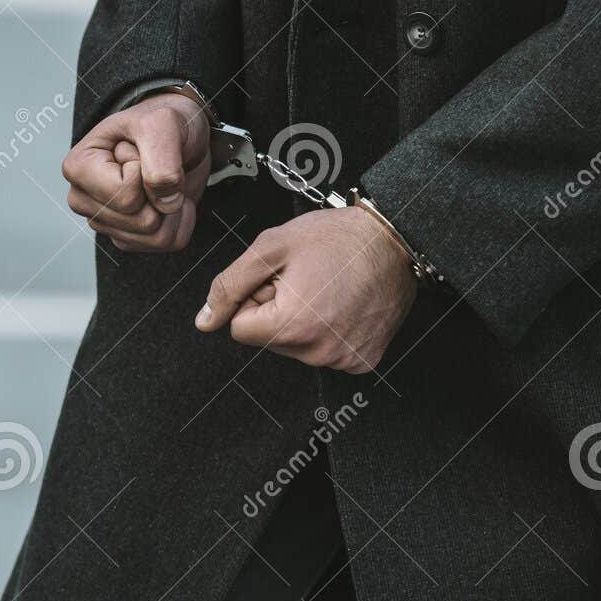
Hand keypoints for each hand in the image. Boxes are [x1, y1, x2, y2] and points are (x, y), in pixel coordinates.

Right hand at [63, 92, 209, 251]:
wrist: (178, 134)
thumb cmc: (160, 122)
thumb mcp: (161, 123)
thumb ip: (161, 158)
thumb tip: (165, 203)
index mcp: (79, 168)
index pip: (125, 195)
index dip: (146, 171)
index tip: (139, 150)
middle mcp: (84, 199)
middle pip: (142, 221)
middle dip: (162, 192)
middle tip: (152, 164)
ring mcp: (105, 222)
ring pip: (155, 236)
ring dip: (174, 207)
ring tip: (162, 180)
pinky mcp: (127, 236)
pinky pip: (167, 243)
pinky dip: (180, 220)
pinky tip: (168, 196)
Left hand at [195, 207, 416, 373]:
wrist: (395, 239)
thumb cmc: (338, 238)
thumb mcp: (271, 248)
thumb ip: (230, 286)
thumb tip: (205, 320)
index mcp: (291, 326)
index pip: (240, 328)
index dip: (254, 298)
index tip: (279, 279)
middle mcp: (318, 352)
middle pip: (268, 340)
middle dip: (278, 310)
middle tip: (306, 280)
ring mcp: (343, 360)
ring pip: (295, 347)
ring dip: (303, 320)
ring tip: (327, 289)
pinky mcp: (362, 362)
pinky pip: (326, 351)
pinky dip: (329, 330)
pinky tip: (343, 305)